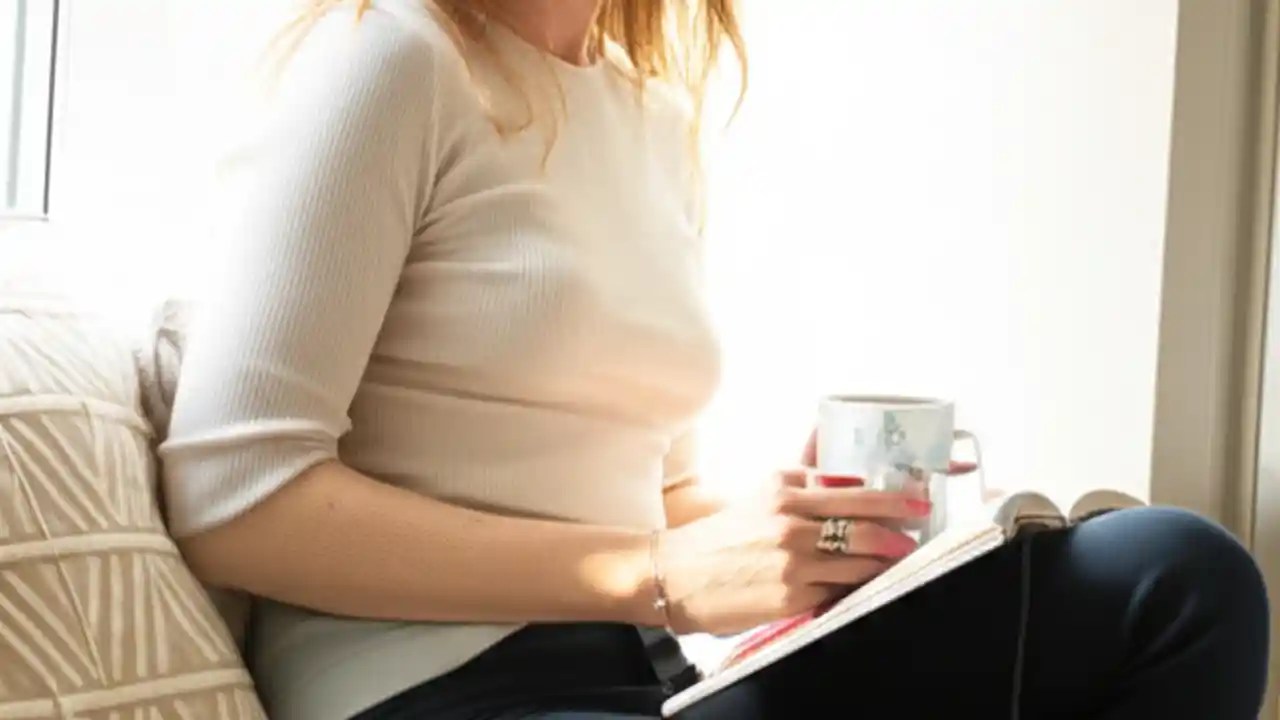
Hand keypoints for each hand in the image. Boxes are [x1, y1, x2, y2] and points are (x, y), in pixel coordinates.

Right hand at [655, 469, 930, 635]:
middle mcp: (791, 528)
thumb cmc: (722, 535)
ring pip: (858, 565)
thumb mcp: (762, 494)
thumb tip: (839, 460)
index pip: (854, 495)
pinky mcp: (792, 599)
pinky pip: (838, 592)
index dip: (894, 501)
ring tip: (896, 562)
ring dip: (884, 565)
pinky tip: (863, 584)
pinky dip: (856, 587)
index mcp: (785, 496)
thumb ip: (803, 478)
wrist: (679, 576)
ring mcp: (793, 565)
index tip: (919, 502)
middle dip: (898, 536)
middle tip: (915, 537)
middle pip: (865, 531)